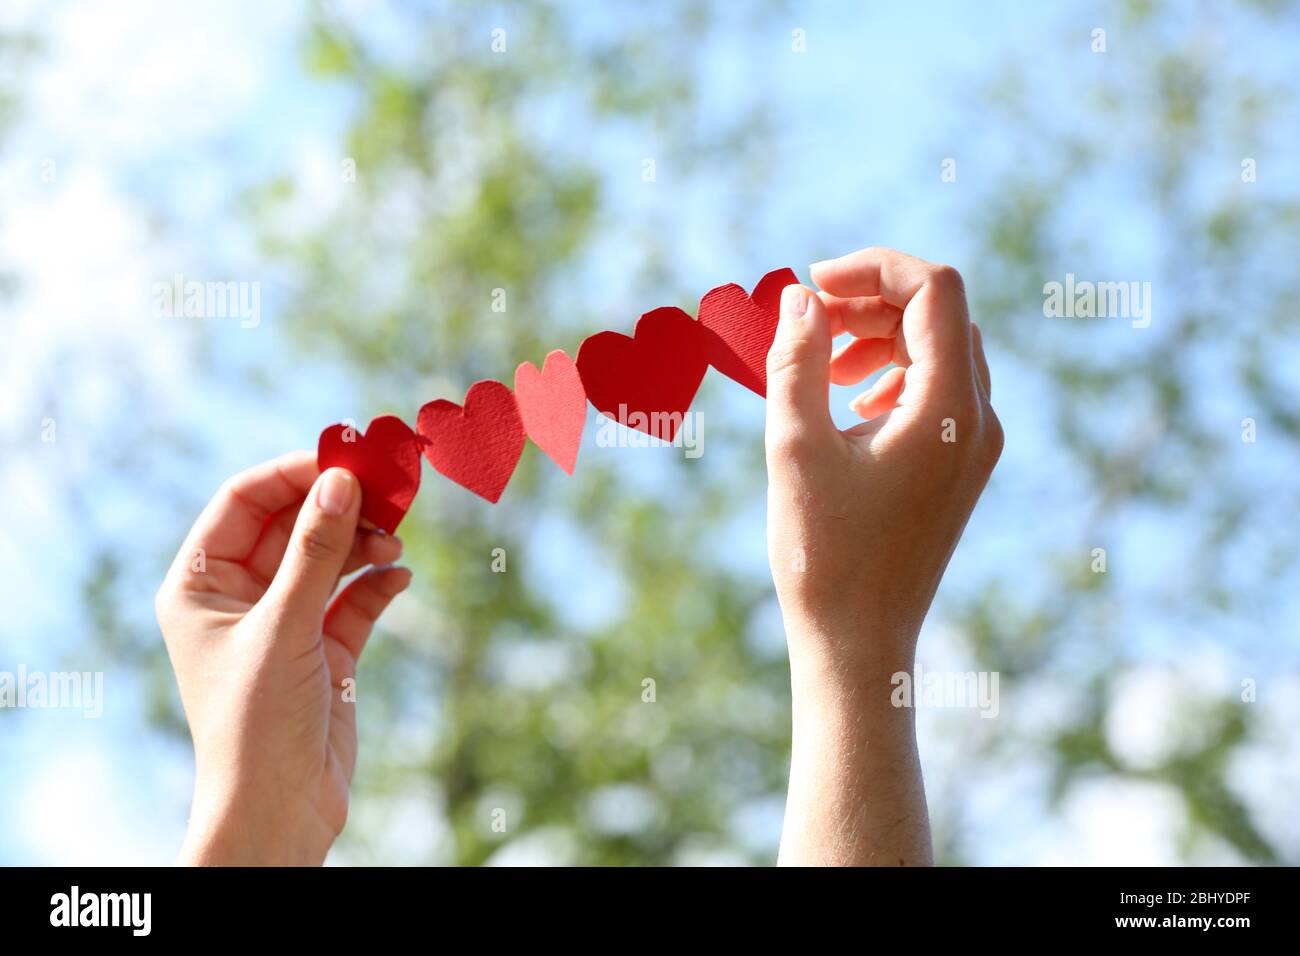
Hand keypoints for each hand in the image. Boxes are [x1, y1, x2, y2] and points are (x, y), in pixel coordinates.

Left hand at [156, 452, 410, 864]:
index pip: (244, 501)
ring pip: (329, 557)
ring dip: (364, 543)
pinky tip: (399, 577)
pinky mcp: (325, 649)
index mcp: (201, 584)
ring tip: (396, 542)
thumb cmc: (256, 722)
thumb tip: (342, 480)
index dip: (293, 474)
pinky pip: (354, 597)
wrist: (281, 810)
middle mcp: (240, 597)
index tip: (345, 458)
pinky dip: (378, 583)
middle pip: (293, 524)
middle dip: (339, 506)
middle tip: (389, 489)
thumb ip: (316, 551)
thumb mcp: (284, 626)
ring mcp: (285, 621)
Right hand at [765, 247, 1000, 864]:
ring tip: (823, 364)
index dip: (873, 267)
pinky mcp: (962, 466)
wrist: (861, 643)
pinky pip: (940, 390)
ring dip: (881, 337)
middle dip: (872, 300)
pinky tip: (848, 403)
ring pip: (941, 349)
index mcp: (950, 407)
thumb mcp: (795, 447)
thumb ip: (797, 360)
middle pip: (940, 314)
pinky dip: (894, 374)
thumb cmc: (824, 554)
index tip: (812, 283)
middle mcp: (980, 419)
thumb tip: (800, 298)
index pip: (934, 288)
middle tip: (808, 318)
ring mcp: (978, 445)